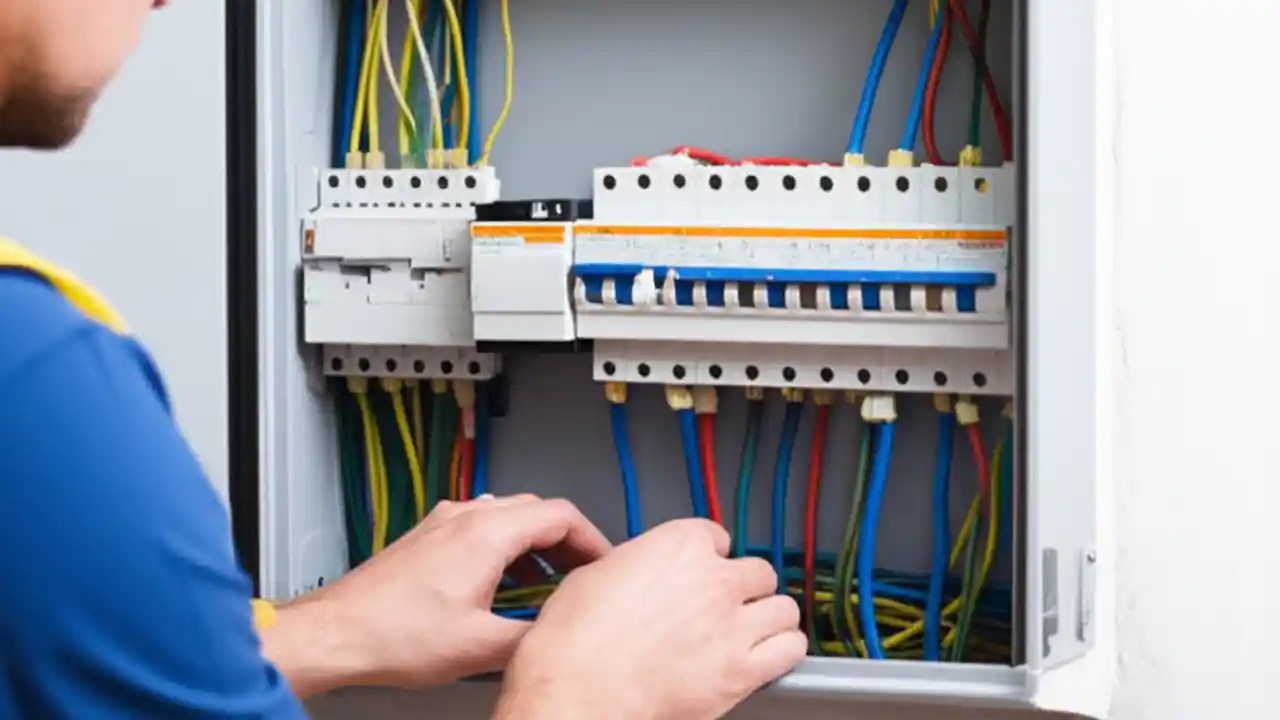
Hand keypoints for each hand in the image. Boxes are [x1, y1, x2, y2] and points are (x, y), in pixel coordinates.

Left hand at [260, 495, 610, 696]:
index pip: (561, 515)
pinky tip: (500, 585)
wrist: (338, 633)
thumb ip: (532, 637)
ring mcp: (442, 524)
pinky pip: (479, 528)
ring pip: (506, 517)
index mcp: (486, 534)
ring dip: (533, 545)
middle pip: (536, 510)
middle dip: (566, 542)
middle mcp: (465, 518)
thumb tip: (557, 636)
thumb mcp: (481, 647)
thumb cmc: (393, 634)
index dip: (593, 540)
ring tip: (543, 584)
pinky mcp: (426, 537)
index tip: (603, 563)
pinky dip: (503, 548)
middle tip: (580, 574)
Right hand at [494, 519, 805, 719]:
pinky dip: (783, 651)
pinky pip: (790, 650)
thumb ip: (634, 564)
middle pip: (757, 571)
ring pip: (783, 608)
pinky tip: (769, 656)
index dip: (710, 558)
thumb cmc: (575, 641)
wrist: (579, 690)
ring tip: (756, 629)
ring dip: (770, 618)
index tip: (704, 571)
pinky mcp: (742, 670)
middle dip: (744, 588)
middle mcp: (714, 578)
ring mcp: (733, 624)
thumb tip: (638, 573)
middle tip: (728, 605)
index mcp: (679, 545)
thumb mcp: (594, 574)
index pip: (716, 537)